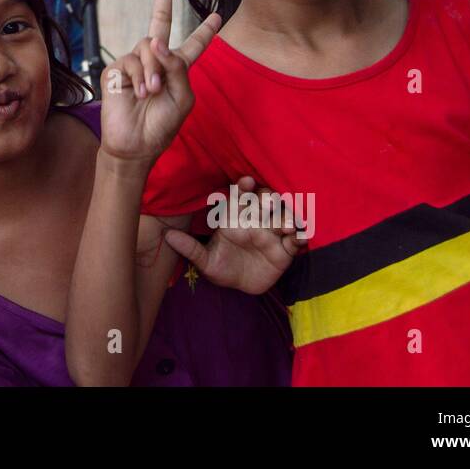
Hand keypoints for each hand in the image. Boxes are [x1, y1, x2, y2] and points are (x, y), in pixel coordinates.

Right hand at [98, 0, 221, 165]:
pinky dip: (140, 75)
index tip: (217, 17)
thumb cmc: (162, 126)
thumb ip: (177, 68)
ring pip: (148, 46)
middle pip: (160, 24)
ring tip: (152, 92)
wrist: (135, 145)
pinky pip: (132, 59)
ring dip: (153, 69)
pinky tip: (141, 92)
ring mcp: (135, 64)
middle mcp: (156, 62)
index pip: (192, 46)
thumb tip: (156, 41)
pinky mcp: (117, 70)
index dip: (204, 32)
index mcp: (177, 70)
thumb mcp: (183, 97)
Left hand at [162, 176, 306, 293]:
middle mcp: (256, 221)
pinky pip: (297, 240)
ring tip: (286, 225)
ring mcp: (273, 234)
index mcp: (236, 218)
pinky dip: (301, 236)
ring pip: (283, 217)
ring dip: (287, 217)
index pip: (241, 197)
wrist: (241, 286)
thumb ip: (190, 249)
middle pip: (266, 201)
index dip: (244, 187)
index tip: (245, 182)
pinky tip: (301, 237)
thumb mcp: (205, 262)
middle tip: (266, 205)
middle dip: (268, 199)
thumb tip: (167, 237)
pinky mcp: (286, 250)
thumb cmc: (222, 267)